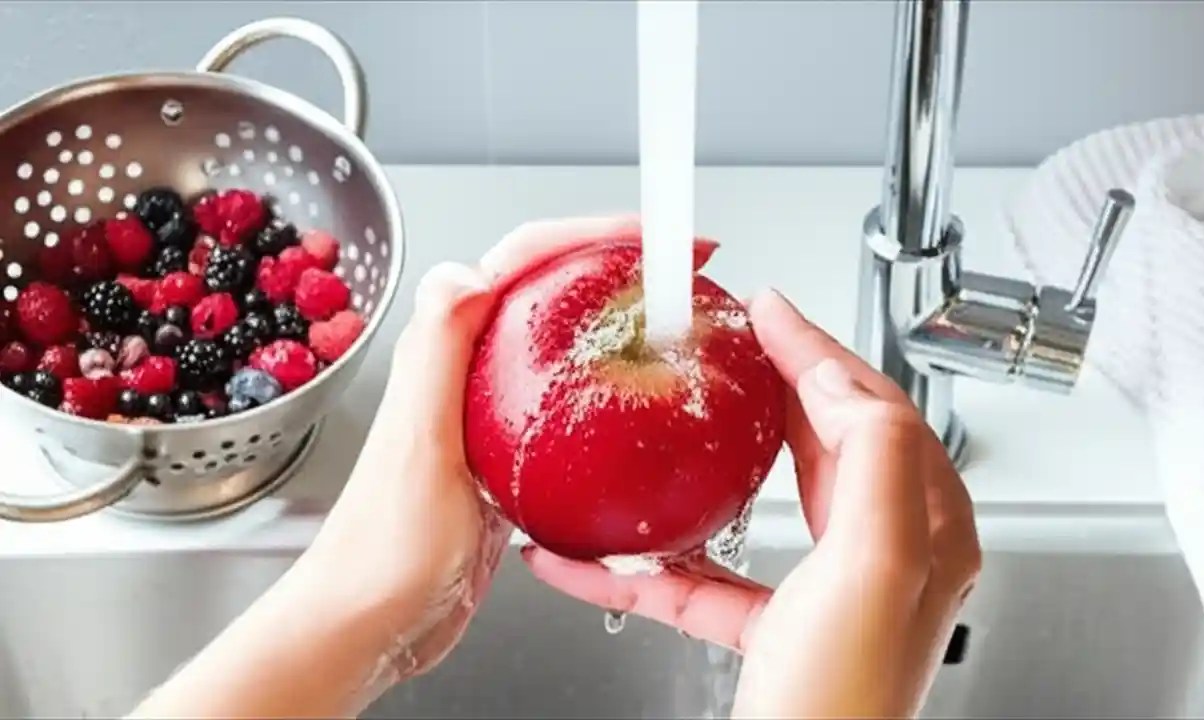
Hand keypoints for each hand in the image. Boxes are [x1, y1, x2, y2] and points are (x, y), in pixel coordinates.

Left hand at [131, 216, 683, 719]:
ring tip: (670, 319)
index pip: (522, 262)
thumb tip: (469, 270)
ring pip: (562, 343)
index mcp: (445, 353)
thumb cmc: (383, 552)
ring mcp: (491, 416)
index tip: (648, 236)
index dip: (588, 234)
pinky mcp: (508, 461)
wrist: (368, 625)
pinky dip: (607, 391)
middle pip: (549, 289)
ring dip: (614, 319)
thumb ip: (437, 355)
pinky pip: (568, 407)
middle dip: (613, 262)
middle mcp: (467, 373)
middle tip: (674, 265)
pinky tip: (638, 412)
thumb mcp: (419, 446)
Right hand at [523, 289, 980, 717]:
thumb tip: (836, 380)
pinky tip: (594, 556)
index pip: (875, 409)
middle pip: (825, 442)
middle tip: (730, 343)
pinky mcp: (774, 633)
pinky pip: (704, 578)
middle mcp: (885, 558)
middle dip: (773, 385)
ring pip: (765, 502)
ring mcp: (828, 594)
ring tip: (684, 415)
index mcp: (924, 531)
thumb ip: (873, 457)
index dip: (818, 349)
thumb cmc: (840, 706)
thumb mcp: (873, 565)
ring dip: (711, 462)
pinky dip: (650, 561)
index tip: (767, 310)